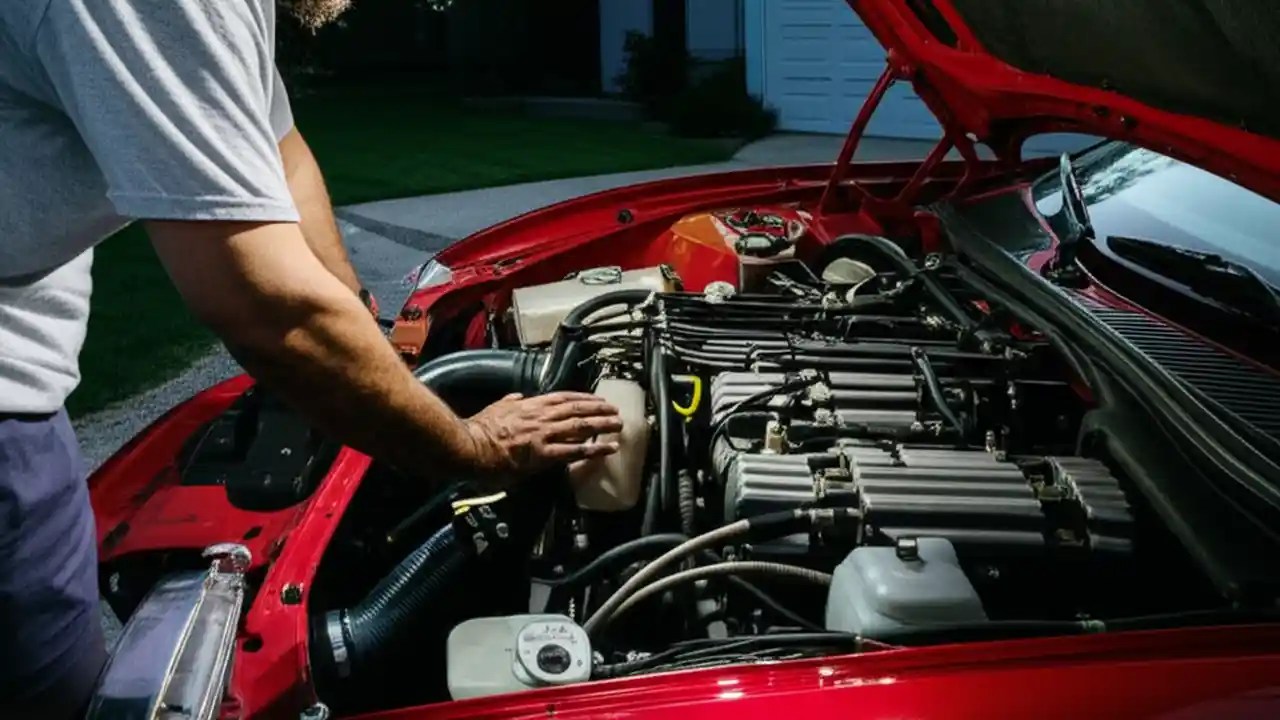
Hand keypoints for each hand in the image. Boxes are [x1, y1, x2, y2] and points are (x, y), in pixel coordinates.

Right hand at [464, 392, 623, 486]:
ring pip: (581, 426)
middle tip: (615, 411)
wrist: (470, 446)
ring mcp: (545, 435)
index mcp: (530, 404)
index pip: (563, 397)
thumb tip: (518, 396)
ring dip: (603, 425)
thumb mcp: (497, 407)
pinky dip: (594, 449)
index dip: (582, 398)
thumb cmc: (479, 429)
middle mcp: (541, 416)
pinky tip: (608, 449)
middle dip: (599, 409)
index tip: (594, 399)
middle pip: (578, 409)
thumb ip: (510, 401)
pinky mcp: (544, 454)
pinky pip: (575, 450)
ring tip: (618, 425)